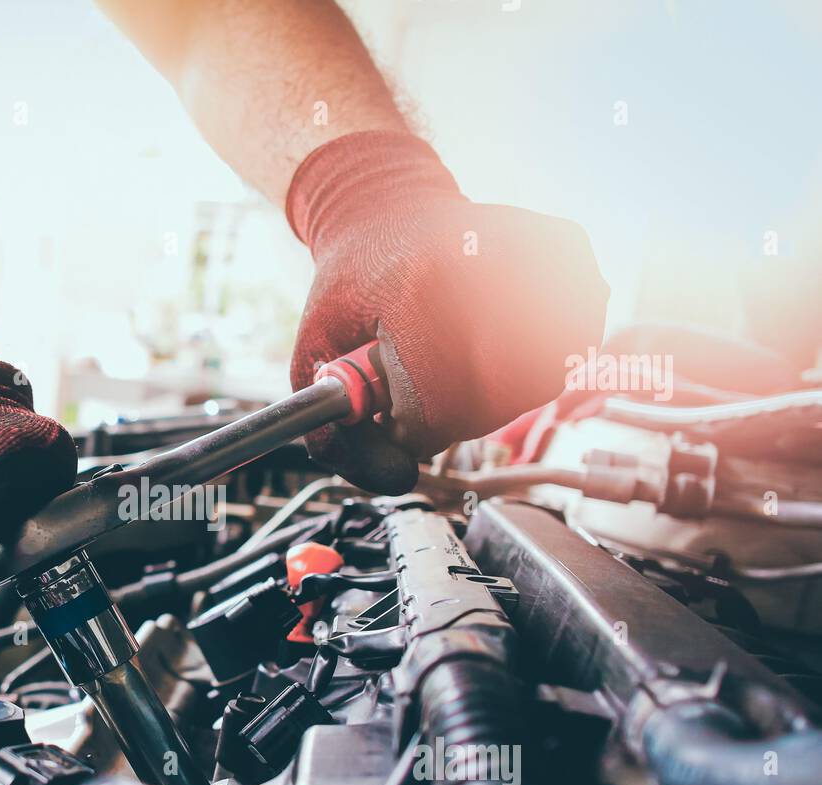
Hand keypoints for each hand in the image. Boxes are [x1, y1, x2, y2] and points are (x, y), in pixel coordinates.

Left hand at [289, 130, 608, 492]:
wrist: (388, 205)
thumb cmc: (351, 281)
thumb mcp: (314, 350)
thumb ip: (326, 428)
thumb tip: (390, 476)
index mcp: (422, 297)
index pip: (435, 417)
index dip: (406, 424)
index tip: (388, 400)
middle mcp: (494, 275)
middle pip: (488, 404)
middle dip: (447, 407)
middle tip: (418, 367)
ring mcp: (542, 260)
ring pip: (532, 383)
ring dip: (490, 383)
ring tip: (450, 339)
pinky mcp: (572, 253)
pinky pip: (567, 344)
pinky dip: (530, 350)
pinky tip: (491, 324)